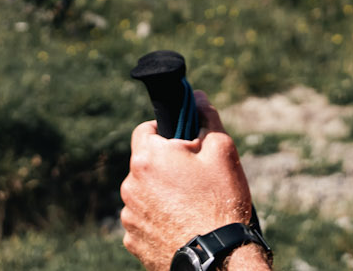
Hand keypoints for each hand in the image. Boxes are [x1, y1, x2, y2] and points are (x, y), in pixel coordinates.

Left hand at [120, 91, 256, 268]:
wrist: (218, 260)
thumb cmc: (220, 202)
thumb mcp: (222, 151)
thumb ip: (206, 118)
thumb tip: (196, 97)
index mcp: (147, 159)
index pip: (145, 130)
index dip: (166, 132)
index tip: (185, 144)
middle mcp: (130, 186)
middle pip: (146, 164)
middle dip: (166, 166)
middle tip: (194, 177)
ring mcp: (129, 216)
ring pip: (144, 193)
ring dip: (160, 194)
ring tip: (190, 206)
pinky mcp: (133, 241)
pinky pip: (144, 221)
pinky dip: (158, 220)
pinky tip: (181, 226)